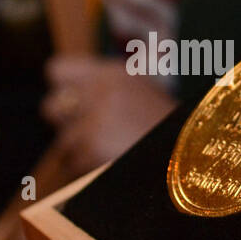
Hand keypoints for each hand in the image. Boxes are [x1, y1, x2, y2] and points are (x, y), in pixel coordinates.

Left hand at [42, 55, 176, 177]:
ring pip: (63, 141)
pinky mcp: (92, 147)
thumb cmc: (166, 130)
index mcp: (112, 74)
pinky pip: (73, 163)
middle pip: (51, 107)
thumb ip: (104, 90)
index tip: (72, 102)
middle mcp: (100, 91)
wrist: (189, 155)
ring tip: (111, 153)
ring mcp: (95, 119)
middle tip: (88, 133)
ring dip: (80, 151)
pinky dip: (87, 169)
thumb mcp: (141, 94)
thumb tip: (66, 98)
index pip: (57, 70)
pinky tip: (111, 164)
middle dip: (65, 123)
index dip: (62, 89)